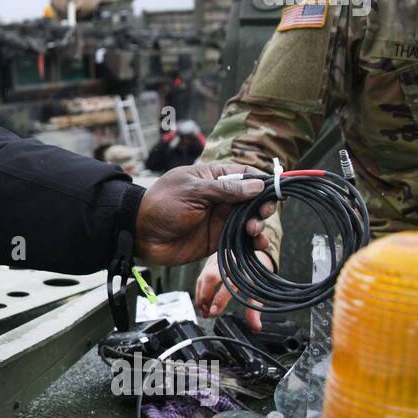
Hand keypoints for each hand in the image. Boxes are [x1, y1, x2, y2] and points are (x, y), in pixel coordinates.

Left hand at [134, 162, 276, 265]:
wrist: (141, 234)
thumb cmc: (161, 205)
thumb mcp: (193, 192)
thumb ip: (225, 190)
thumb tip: (258, 186)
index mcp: (213, 177)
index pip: (246, 174)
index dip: (263, 181)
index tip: (276, 191)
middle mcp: (221, 197)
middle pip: (253, 198)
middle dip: (263, 205)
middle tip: (261, 213)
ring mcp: (220, 218)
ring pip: (250, 219)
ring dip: (259, 224)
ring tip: (253, 230)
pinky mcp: (218, 238)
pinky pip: (241, 238)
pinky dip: (252, 241)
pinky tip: (257, 243)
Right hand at [195, 251, 273, 330]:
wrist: (257, 255)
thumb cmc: (257, 275)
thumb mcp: (258, 292)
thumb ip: (254, 310)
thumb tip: (255, 328)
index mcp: (242, 271)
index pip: (228, 285)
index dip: (219, 300)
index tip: (213, 312)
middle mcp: (229, 263)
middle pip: (211, 277)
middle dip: (205, 296)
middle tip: (206, 312)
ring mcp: (219, 260)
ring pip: (203, 276)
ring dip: (201, 295)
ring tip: (204, 310)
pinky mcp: (212, 260)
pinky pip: (201, 275)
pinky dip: (200, 289)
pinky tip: (203, 300)